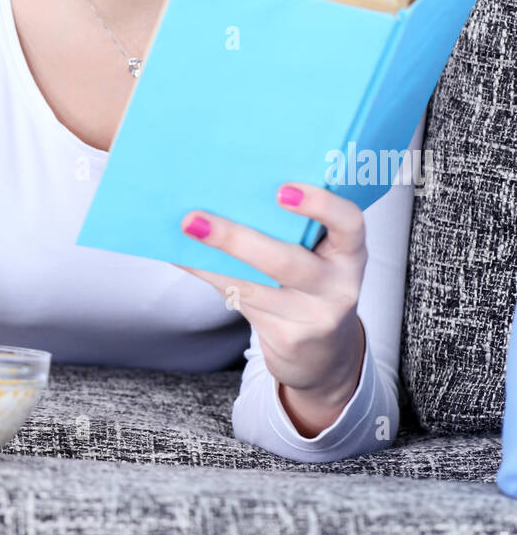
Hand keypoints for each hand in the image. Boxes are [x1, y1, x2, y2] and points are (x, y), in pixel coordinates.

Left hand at [175, 182, 367, 429]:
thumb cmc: (313, 283)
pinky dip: (208, 275)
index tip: (282, 190)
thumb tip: (230, 181)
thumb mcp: (321, 254)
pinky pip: (240, 300)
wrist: (323, 352)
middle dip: (236, 240)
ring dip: (212, 258)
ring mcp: (314, 317)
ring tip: (184, 231)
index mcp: (350, 252)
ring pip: (255, 287)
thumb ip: (294, 226)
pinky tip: (183, 256)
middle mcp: (338, 286)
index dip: (320, 205)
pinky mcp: (286, 338)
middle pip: (287, 262)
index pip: (349, 223)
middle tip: (195, 218)